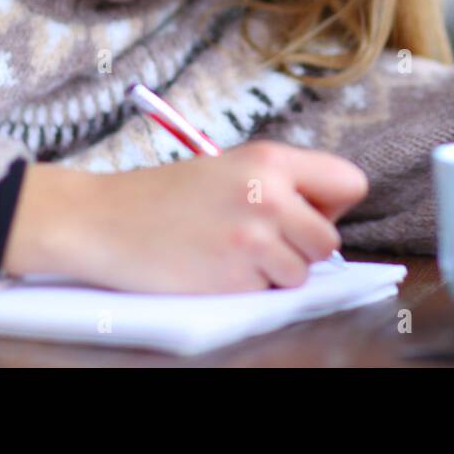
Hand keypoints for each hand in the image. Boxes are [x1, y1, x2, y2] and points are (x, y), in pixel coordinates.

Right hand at [4, 141, 368, 292]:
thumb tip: (326, 215)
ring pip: (302, 272)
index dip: (331, 204)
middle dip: (301, 247)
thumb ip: (280, 183)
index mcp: (270, 159)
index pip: (350, 183)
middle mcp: (271, 196)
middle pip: (329, 240)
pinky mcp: (236, 278)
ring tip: (229, 251)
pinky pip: (269, 293)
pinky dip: (247, 288)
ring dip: (273, 271)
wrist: (103, 220)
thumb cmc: (164, 196)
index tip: (306, 211)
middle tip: (258, 238)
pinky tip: (214, 267)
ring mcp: (255, 240)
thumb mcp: (229, 167)